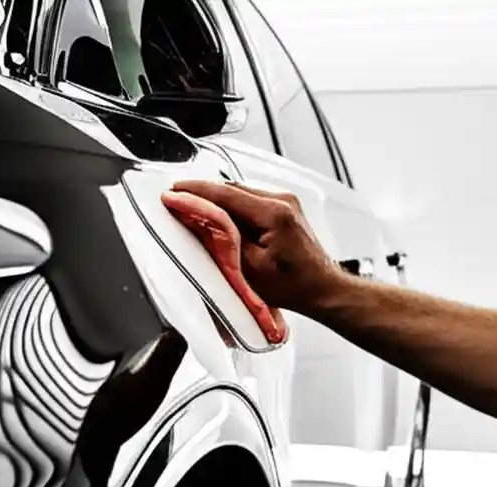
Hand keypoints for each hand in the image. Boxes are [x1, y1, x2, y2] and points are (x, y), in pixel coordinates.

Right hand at [161, 188, 288, 342]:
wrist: (322, 289)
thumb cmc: (291, 286)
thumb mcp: (248, 267)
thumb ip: (223, 240)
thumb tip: (200, 220)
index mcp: (273, 213)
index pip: (225, 194)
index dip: (195, 191)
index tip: (174, 191)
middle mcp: (282, 200)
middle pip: (232, 189)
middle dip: (203, 192)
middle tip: (177, 197)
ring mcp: (286, 201)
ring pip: (240, 192)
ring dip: (217, 198)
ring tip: (193, 205)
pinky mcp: (285, 207)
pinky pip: (251, 199)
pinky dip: (232, 204)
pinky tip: (218, 213)